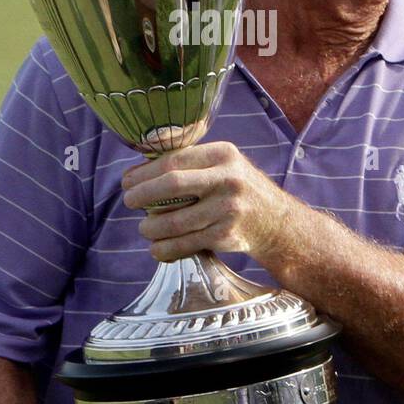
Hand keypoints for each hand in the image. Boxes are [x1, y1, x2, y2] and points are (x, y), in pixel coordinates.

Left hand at [121, 141, 287, 264]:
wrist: (276, 222)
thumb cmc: (238, 189)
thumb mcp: (223, 165)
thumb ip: (190, 164)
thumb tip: (138, 173)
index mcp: (223, 154)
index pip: (174, 160)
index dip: (144, 172)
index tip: (127, 181)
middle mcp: (228, 179)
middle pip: (172, 185)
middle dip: (142, 195)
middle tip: (129, 202)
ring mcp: (228, 210)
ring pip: (175, 220)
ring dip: (151, 227)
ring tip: (145, 228)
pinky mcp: (226, 236)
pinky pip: (185, 244)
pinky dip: (165, 249)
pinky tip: (157, 248)